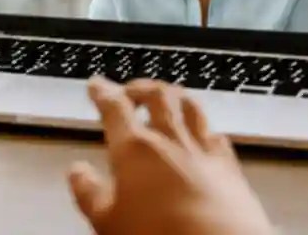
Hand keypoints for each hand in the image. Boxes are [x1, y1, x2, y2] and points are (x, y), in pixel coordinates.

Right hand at [68, 77, 273, 234]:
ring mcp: (203, 151)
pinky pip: (217, 135)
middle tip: (129, 89)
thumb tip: (77, 173)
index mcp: (135, 150)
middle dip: (140, 88)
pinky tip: (206, 132)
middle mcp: (171, 141)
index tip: (97, 85)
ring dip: (174, 95)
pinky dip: (206, 127)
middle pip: (156, 96)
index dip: (103, 92)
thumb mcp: (107, 221)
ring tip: (167, 95)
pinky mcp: (230, 168)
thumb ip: (89, 193)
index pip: (115, 108)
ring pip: (190, 107)